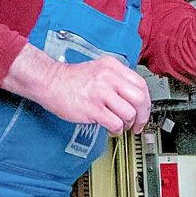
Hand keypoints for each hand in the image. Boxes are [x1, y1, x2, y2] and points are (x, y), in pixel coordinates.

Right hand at [32, 55, 151, 134]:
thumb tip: (132, 97)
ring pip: (129, 113)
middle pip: (140, 99)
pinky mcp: (92, 108)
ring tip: (120, 125)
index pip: (141, 84)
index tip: (143, 111)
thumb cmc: (71, 79)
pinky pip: (115, 123)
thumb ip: (116, 79)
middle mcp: (109, 77)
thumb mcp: (98, 69)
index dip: (146, 102)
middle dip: (142, 116)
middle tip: (137, 124)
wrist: (49, 81)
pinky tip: (111, 129)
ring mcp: (101, 93)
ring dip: (127, 124)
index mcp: (112, 67)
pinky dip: (117, 130)